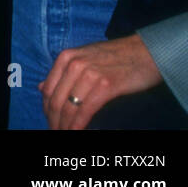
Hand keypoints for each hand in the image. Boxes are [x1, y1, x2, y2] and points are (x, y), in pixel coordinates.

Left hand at [40, 33, 162, 128]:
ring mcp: (89, 74)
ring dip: (65, 125)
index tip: (50, 120)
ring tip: (65, 134)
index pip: (48, 89)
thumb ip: (63, 72)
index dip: (47, 109)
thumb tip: (42, 88)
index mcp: (66, 57)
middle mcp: (74, 64)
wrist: (146, 52)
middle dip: (54, 120)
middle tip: (55, 131)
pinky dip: (79, 124)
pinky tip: (77, 132)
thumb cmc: (115, 57)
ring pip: (69, 107)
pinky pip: (86, 110)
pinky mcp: (106, 85)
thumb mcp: (84, 58)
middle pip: (56, 100)